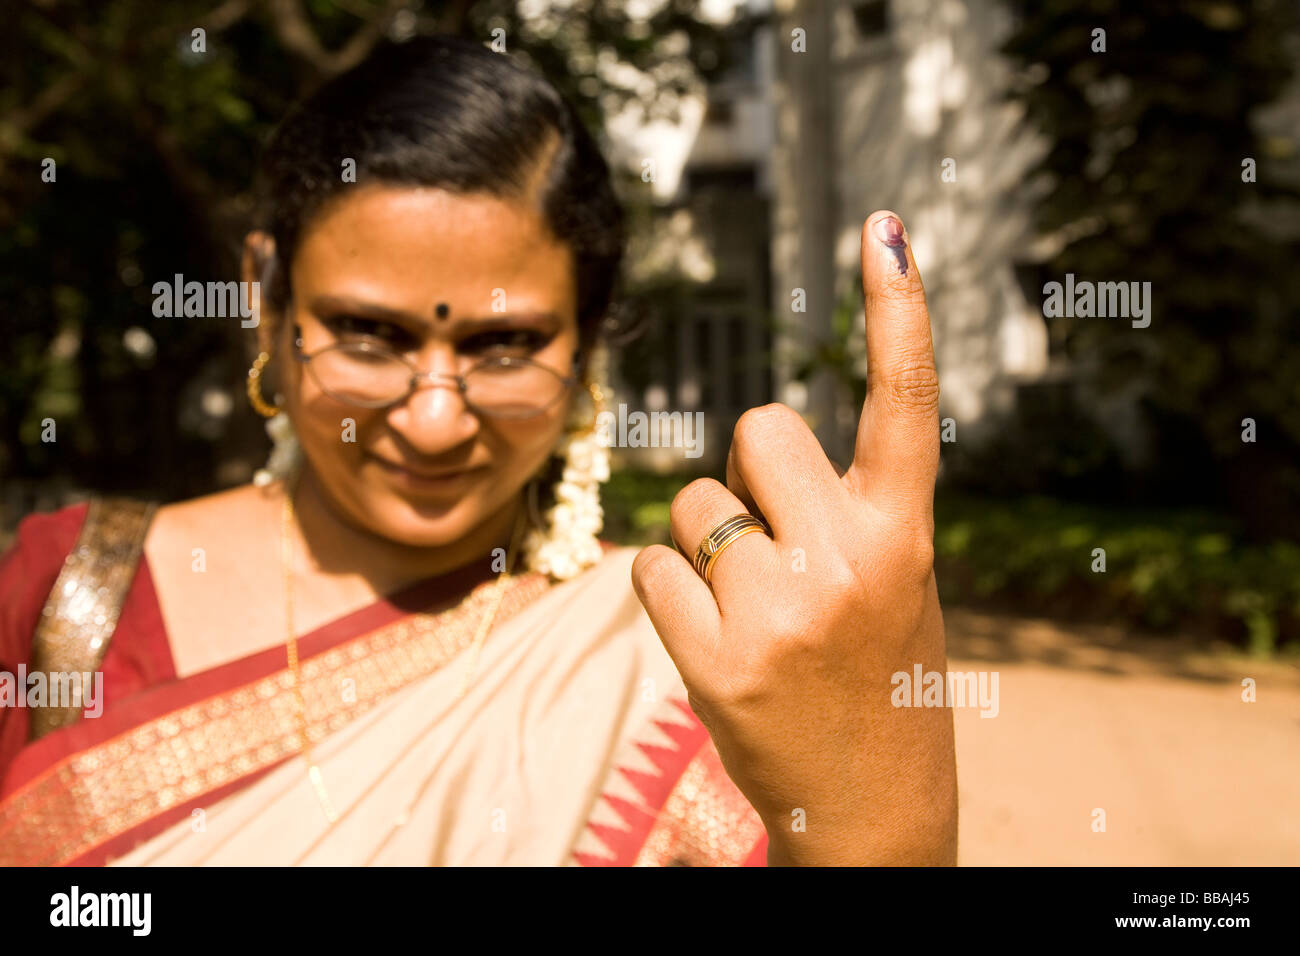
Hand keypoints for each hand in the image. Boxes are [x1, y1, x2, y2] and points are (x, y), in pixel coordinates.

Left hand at [631, 211, 955, 865]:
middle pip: (757, 429)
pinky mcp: (716, 659)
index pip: (905, 402)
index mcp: (906, 535)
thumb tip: (755, 446)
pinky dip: (668, 590)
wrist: (874, 813)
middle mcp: (847, 559)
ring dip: (707, 540)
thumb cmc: (882, 681)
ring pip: (692, 502)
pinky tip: (714, 638)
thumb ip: (847, 511)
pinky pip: (650, 566)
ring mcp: (778, 609)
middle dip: (752, 471)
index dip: (896, 311)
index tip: (883, 227)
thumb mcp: (897, 586)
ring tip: (753, 608)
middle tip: (777, 541)